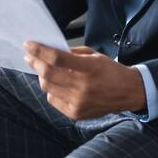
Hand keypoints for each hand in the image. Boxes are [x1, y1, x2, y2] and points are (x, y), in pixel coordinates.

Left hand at [23, 42, 146, 119]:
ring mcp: (78, 102)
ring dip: (42, 76)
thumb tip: (49, 50)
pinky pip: (53, 99)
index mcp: (89, 68)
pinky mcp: (75, 113)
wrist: (128, 93)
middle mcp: (83, 87)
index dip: (39, 50)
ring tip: (44, 69)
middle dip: (35, 62)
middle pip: (47, 74)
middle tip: (30, 56)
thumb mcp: (94, 56)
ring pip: (47, 87)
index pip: (56, 58)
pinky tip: (57, 84)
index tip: (29, 45)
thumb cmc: (111, 72)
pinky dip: (51, 90)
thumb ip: (72, 54)